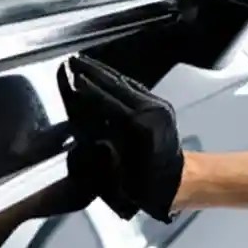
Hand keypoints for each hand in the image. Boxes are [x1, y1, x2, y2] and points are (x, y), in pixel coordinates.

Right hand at [58, 55, 183, 222]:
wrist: (175, 184)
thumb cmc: (144, 186)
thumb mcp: (116, 177)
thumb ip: (98, 151)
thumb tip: (82, 128)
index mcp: (139, 128)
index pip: (107, 100)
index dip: (88, 88)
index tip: (73, 75)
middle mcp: (151, 112)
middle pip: (116, 85)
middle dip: (92, 71)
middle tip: (73, 60)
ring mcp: (158, 106)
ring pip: (125, 82)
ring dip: (103, 71)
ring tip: (84, 61)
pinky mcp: (161, 105)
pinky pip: (134, 87)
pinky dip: (117, 79)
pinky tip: (105, 74)